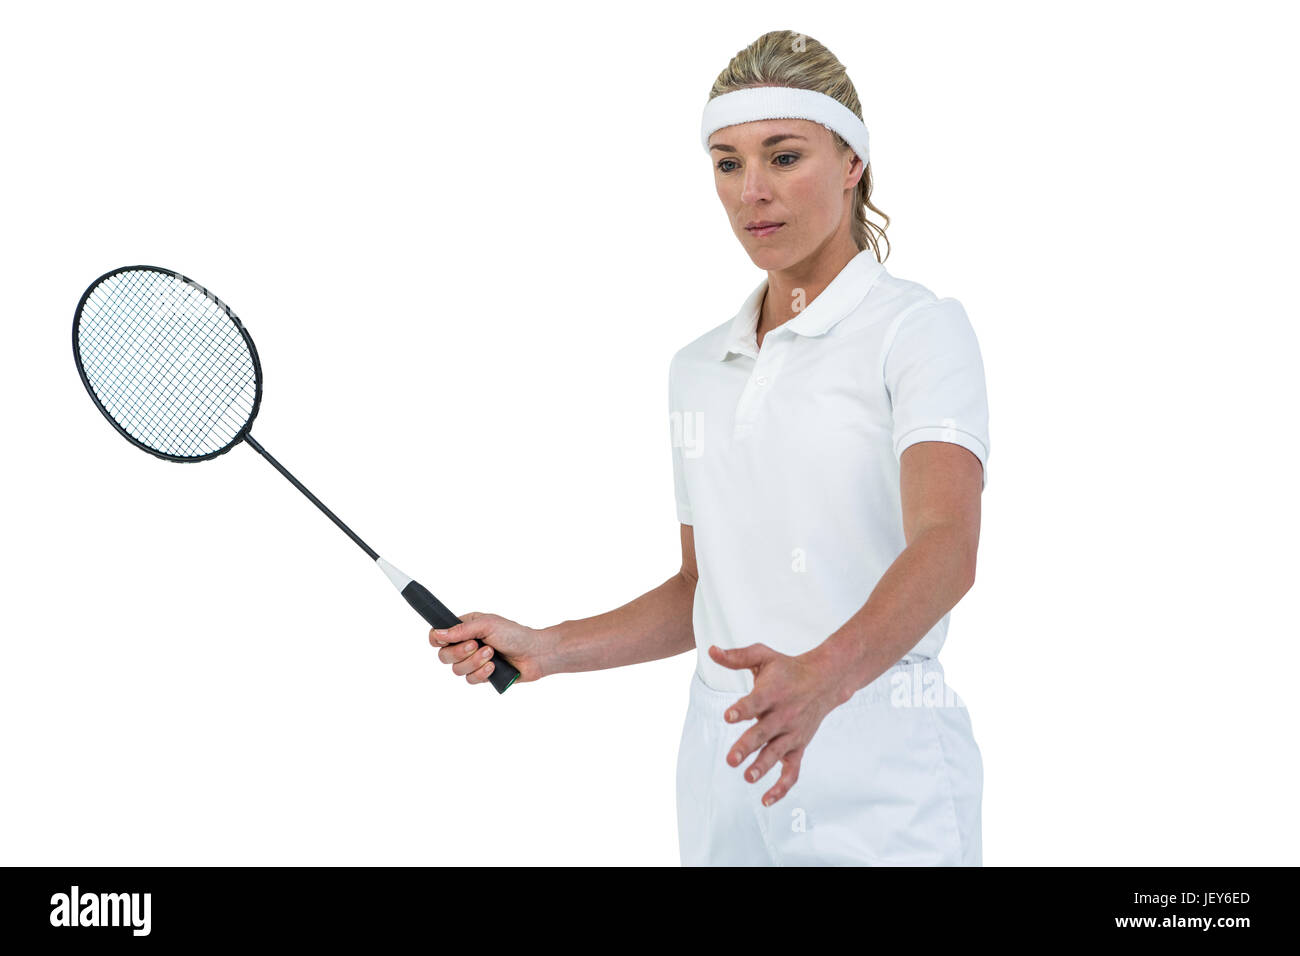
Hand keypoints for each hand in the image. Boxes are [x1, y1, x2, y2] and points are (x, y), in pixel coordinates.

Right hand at [429, 612, 549, 686]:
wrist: (535, 654)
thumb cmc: (514, 634)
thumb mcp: (487, 625)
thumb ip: (461, 630)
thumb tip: (437, 634)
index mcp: (465, 628)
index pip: (438, 636)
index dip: (437, 640)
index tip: (444, 641)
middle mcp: (466, 644)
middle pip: (444, 656)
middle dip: (460, 652)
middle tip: (477, 645)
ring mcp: (474, 661)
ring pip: (457, 670)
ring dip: (475, 662)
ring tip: (492, 654)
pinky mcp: (482, 675)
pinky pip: (470, 680)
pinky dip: (482, 673)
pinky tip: (494, 667)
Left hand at [709, 642, 850, 806]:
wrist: (824, 680)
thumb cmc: (787, 668)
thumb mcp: (763, 656)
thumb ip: (737, 657)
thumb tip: (711, 651)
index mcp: (772, 692)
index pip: (755, 702)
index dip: (742, 710)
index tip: (728, 716)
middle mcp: (783, 715)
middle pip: (763, 733)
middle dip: (747, 747)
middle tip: (731, 760)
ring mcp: (792, 733)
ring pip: (776, 753)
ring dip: (763, 767)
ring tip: (747, 777)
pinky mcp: (798, 747)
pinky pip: (792, 771)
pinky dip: (782, 787)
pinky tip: (766, 800)